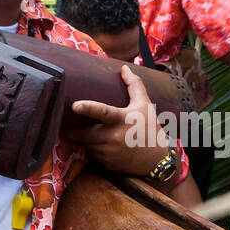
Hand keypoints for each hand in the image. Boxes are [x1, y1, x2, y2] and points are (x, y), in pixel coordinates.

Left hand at [66, 65, 174, 180]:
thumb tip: (124, 67)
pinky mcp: (107, 162)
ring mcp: (109, 152)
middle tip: (72, 125)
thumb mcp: (145, 104)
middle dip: (75, 129)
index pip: (102, 112)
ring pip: (86, 143)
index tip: (75, 106)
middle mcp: (113, 136)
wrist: (157, 159)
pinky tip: (105, 145)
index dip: (88, 108)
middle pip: (82, 133)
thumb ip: (134, 85)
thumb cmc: (150, 127)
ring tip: (96, 133)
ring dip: (87, 138)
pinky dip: (94, 148)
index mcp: (121, 119)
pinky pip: (92, 153)